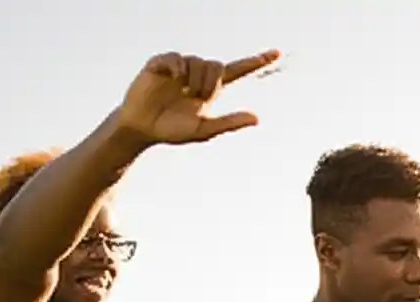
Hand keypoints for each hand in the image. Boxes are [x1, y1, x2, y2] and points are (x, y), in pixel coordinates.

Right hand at [115, 49, 280, 145]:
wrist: (143, 128)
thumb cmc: (172, 130)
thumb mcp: (203, 130)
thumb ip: (229, 123)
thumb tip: (257, 118)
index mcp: (212, 88)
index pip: (239, 70)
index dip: (257, 62)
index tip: (276, 53)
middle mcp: (198, 74)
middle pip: (218, 66)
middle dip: (211, 83)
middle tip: (197, 99)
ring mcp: (180, 68)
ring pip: (198, 62)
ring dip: (194, 80)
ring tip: (183, 93)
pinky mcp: (161, 63)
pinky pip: (177, 58)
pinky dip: (178, 68)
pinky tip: (175, 79)